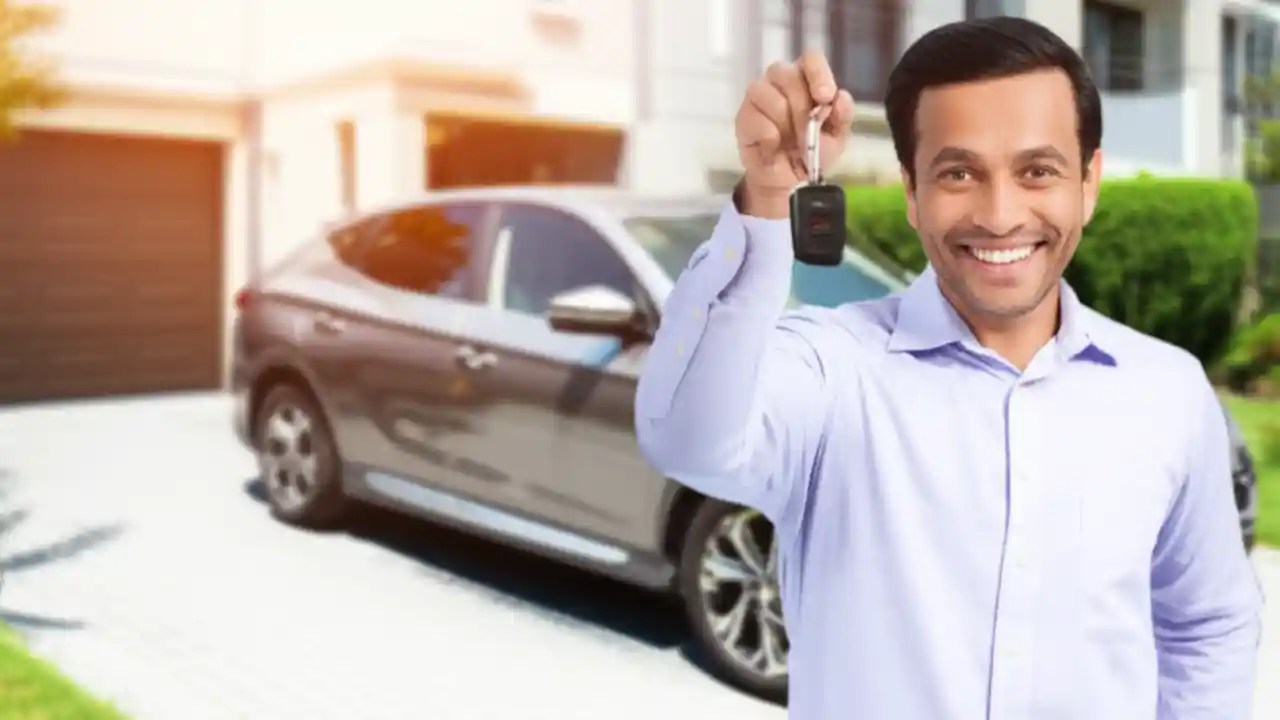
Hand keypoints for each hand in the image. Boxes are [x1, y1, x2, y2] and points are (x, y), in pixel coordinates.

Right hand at [735, 50, 855, 217]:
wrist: (789, 182)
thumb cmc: (813, 152)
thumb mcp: (836, 137)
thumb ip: (842, 116)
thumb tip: (840, 97)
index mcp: (806, 79)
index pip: (810, 59)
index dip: (817, 73)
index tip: (825, 97)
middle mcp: (780, 81)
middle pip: (786, 74)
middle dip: (800, 105)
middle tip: (806, 129)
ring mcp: (758, 98)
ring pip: (767, 94)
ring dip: (783, 123)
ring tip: (789, 141)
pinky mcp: (743, 118)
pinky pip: (757, 121)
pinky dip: (770, 140)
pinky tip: (773, 150)